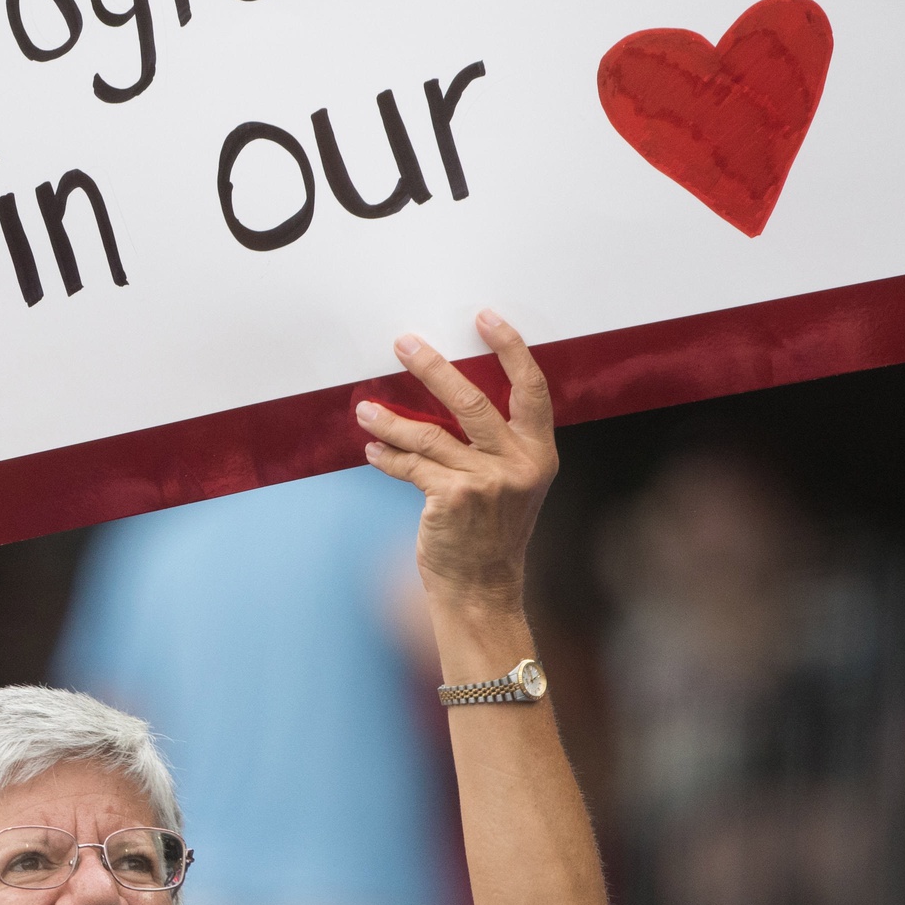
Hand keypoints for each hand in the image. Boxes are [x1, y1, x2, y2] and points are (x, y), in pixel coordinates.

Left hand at [356, 310, 555, 613]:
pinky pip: (411, 465)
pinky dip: (386, 455)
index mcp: (539, 453)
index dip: (510, 348)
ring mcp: (487, 482)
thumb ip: (496, 443)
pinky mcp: (453, 499)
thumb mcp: (512, 483)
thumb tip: (448, 392)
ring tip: (364, 407)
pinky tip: (371, 448)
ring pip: (429, 433)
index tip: (485, 318)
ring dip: (390, 418)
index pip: (531, 388)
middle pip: (472, 400)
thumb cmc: (491, 529)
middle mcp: (519, 464)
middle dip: (432, 367)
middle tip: (403, 343)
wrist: (483, 587)